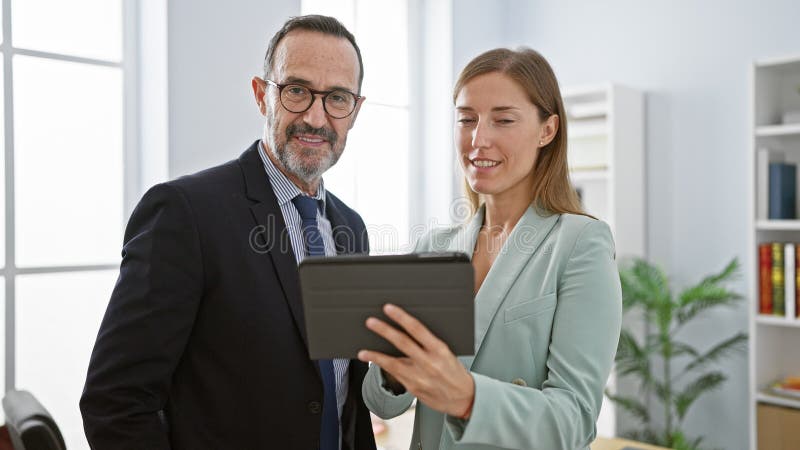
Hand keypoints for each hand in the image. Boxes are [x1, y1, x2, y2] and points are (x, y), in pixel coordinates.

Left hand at [358, 304, 474, 417]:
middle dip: (384, 330)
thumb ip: (429, 342)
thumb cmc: (455, 371)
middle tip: (370, 321)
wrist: (464, 398)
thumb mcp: (447, 352)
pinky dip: (381, 365)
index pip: (417, 329)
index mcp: (439, 349)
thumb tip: (407, 328)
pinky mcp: (413, 387)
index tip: (388, 308)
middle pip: (403, 342)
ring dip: (376, 354)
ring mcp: (420, 376)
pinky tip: (370, 359)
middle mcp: (429, 362)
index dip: (401, 317)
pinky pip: (393, 373)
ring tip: (364, 348)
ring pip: (393, 362)